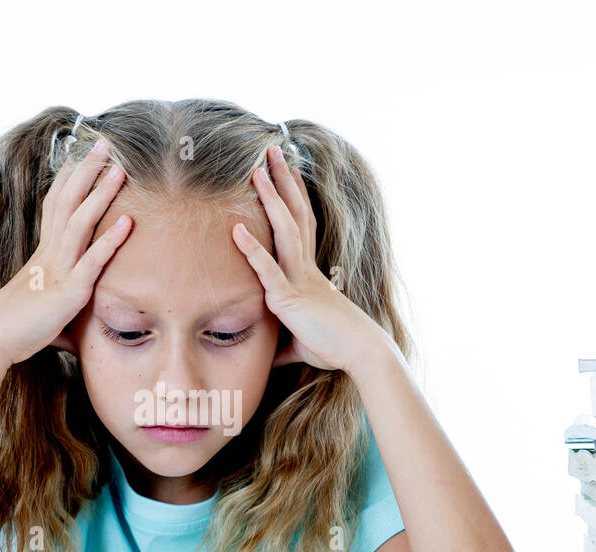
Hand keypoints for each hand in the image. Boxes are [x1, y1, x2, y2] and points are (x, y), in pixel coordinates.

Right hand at [0, 139, 131, 367]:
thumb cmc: (13, 331)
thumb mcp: (41, 312)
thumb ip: (59, 311)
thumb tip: (72, 328)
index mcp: (42, 256)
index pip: (55, 208)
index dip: (68, 180)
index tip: (80, 155)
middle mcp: (49, 255)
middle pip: (68, 201)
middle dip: (87, 171)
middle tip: (105, 143)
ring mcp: (58, 270)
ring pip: (80, 222)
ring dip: (101, 193)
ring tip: (121, 169)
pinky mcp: (68, 291)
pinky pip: (92, 261)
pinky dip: (111, 240)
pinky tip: (128, 221)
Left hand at [231, 145, 386, 372]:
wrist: (359, 352)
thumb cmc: (333, 346)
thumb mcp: (301, 342)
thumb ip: (282, 343)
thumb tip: (267, 357)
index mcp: (309, 271)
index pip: (302, 224)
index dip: (294, 195)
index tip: (288, 170)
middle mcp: (305, 268)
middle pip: (294, 214)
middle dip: (283, 181)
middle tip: (272, 150)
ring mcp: (298, 279)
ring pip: (284, 230)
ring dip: (270, 199)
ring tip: (257, 171)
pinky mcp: (289, 297)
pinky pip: (268, 270)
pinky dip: (252, 250)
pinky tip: (236, 230)